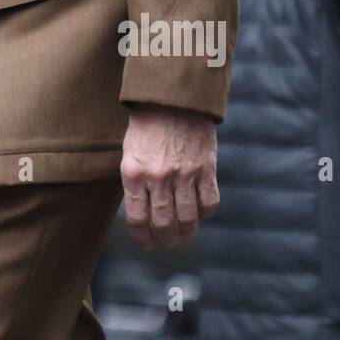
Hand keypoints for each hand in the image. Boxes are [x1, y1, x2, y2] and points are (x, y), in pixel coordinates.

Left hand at [120, 104, 218, 249]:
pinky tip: (199, 213)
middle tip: (166, 242)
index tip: (147, 242)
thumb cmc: (147, 123)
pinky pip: (209, 204)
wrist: (174, 96)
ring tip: (182, 234)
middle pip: (163, 224)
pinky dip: (205, 214)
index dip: (142, 236)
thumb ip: (136, 181)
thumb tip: (142, 214)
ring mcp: (185, 174)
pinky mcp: (207, 169)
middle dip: (164, 240)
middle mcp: (158, 177)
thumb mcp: (130, 151)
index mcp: (134, 173)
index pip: (137, 218)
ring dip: (185, 232)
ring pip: (187, 219)